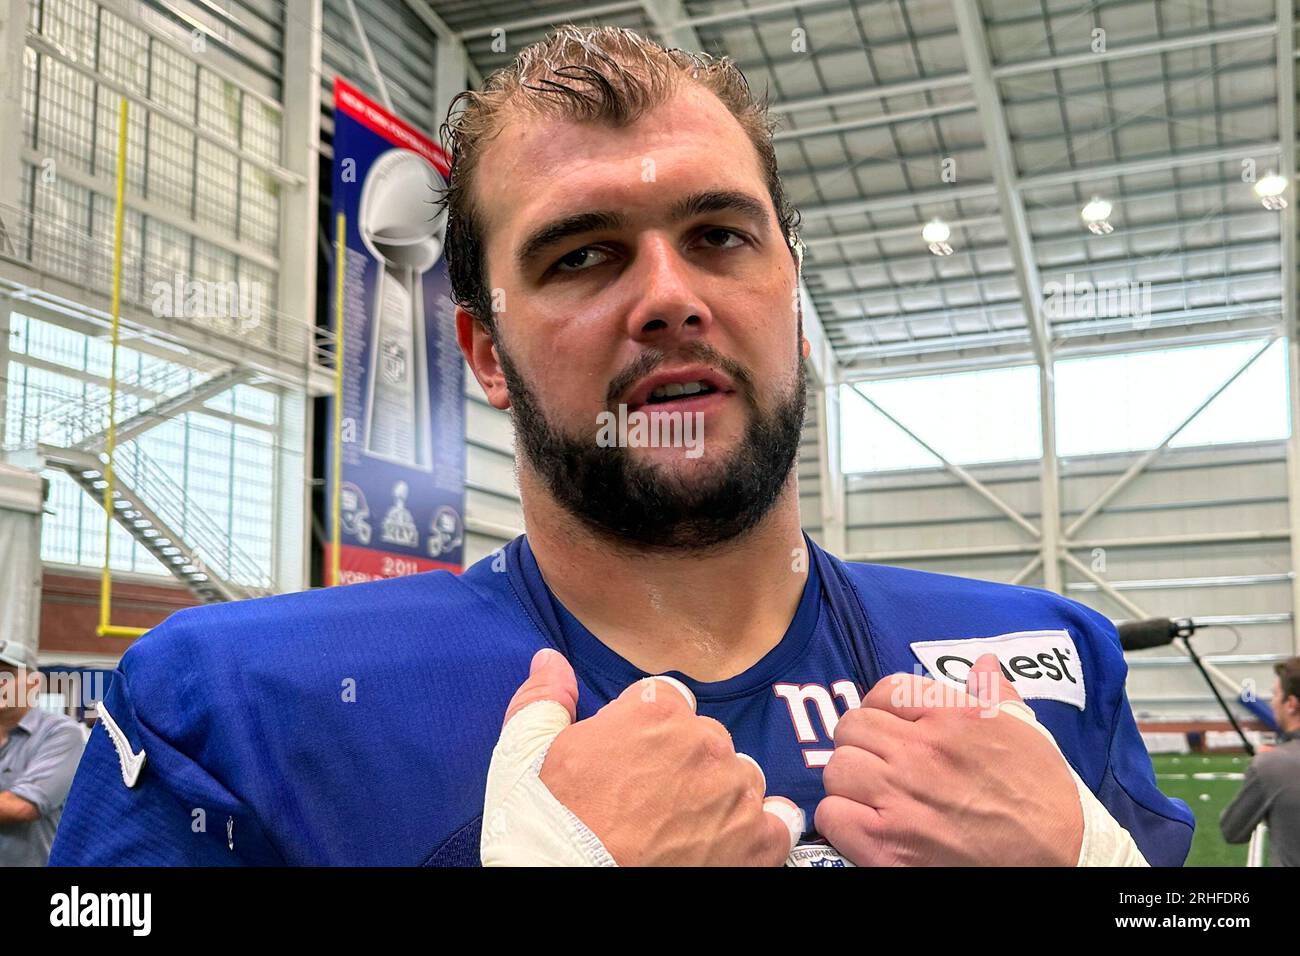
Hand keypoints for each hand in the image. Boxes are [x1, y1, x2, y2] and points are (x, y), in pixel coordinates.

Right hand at [482, 648, 802, 865]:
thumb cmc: (545, 824)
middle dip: (685, 764)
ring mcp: (734, 792)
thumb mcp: (524, 753)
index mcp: (654, 710)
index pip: (669, 702)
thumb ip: (544, 699)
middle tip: (652, 802)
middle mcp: (703, 742)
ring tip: (685, 830)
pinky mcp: (757, 842)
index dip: (648, 733)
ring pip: (741, 779)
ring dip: (721, 798)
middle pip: (706, 740)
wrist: (567, 882)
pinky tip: (726, 848)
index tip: (631, 763)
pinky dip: (756, 836)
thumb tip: (549, 660)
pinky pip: (776, 824)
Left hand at [815, 653, 1083, 865]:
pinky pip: (832, 815)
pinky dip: (842, 820)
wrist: (1061, 857)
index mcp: (951, 716)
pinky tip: (866, 824)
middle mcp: (921, 752)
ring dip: (850, 782)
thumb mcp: (1024, 729)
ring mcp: (900, 800)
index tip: (889, 726)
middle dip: (863, 744)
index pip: (883, 691)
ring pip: (837, 770)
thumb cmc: (1044, 794)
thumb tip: (983, 664)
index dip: (880, 708)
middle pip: (851, 728)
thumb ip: (995, 692)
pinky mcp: (887, 846)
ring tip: (874, 794)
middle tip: (880, 762)